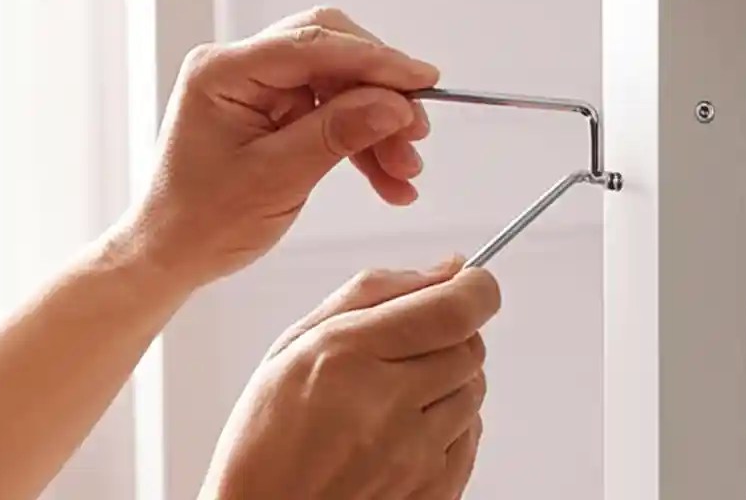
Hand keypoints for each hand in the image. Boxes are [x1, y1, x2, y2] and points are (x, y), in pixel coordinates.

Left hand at [123, 7, 438, 289]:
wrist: (171, 255)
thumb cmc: (201, 222)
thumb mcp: (275, 179)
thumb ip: (336, 134)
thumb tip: (393, 105)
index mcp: (224, 72)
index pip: (314, 45)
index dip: (377, 60)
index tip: (423, 79)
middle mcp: (240, 69)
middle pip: (333, 54)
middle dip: (381, 92)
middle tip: (416, 130)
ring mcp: (258, 90)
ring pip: (340, 87)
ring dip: (378, 125)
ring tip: (405, 170)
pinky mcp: (274, 113)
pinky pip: (332, 114)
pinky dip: (363, 142)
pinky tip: (388, 177)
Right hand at [199, 263, 500, 499]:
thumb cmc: (268, 438)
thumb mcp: (296, 344)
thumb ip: (375, 292)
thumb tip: (450, 267)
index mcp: (347, 356)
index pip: (454, 309)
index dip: (477, 289)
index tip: (473, 284)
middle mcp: (386, 405)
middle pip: (471, 346)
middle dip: (451, 336)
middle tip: (409, 350)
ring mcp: (413, 455)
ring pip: (474, 391)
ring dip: (448, 383)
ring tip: (395, 399)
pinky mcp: (432, 491)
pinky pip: (471, 437)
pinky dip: (449, 426)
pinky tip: (403, 433)